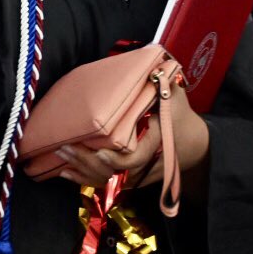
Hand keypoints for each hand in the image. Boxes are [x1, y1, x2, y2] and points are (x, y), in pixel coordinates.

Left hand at [52, 91, 209, 189]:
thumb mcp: (177, 100)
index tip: (99, 152)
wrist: (192, 144)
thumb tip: (158, 70)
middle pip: (114, 173)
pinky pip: (104, 183)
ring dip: (82, 171)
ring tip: (60, 155)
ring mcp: (135, 175)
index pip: (135, 160)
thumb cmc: (180, 117)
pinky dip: (84, 178)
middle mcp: (144, 166)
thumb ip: (168, 86)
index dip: (117, 159)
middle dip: (88, 163)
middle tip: (65, 147)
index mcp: (156, 146)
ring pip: (106, 181)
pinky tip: (65, 170)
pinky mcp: (126, 179)